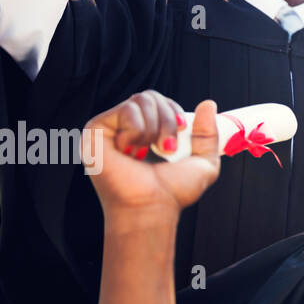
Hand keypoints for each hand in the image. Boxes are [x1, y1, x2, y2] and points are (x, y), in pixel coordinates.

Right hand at [85, 94, 220, 222]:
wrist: (152, 207)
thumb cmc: (172, 192)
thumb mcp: (204, 161)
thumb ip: (208, 133)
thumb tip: (208, 103)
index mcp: (146, 132)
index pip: (160, 101)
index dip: (173, 111)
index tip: (180, 131)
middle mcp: (127, 129)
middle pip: (150, 96)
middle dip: (167, 120)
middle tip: (167, 148)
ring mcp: (110, 129)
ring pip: (139, 100)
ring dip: (154, 128)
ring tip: (147, 152)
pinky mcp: (95, 131)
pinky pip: (124, 110)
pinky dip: (136, 130)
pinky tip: (130, 152)